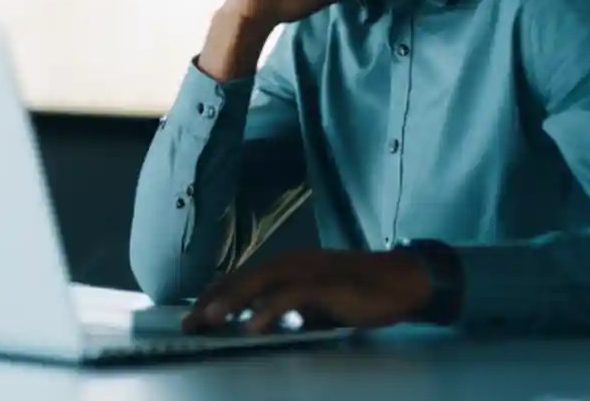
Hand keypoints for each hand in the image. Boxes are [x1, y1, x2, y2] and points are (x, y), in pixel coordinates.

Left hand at [181, 249, 430, 334]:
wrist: (400, 281)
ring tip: (209, 319)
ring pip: (260, 283)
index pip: (240, 279)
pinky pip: (290, 296)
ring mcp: (308, 271)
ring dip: (232, 300)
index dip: (214, 297)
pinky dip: (269, 310)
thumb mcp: (315, 305)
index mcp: (286, 266)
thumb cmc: (358, 294)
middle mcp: (291, 263)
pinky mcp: (326, 284)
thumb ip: (288, 311)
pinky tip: (253, 325)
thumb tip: (258, 326)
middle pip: (242, 279)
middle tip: (189, 323)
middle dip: (213, 300)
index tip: (192, 317)